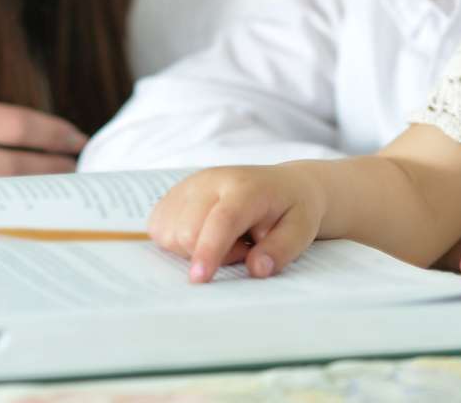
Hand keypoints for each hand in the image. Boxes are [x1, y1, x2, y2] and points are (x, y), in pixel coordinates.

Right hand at [148, 165, 325, 282]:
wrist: (285, 185)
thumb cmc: (292, 210)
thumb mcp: (302, 231)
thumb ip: (280, 250)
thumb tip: (256, 269)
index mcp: (245, 187)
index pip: (221, 220)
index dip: (208, 250)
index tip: (199, 279)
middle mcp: (211, 180)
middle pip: (186, 230)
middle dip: (209, 254)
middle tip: (241, 248)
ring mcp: (189, 184)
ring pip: (167, 231)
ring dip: (192, 248)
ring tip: (224, 239)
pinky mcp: (175, 192)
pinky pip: (158, 227)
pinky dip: (175, 241)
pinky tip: (202, 235)